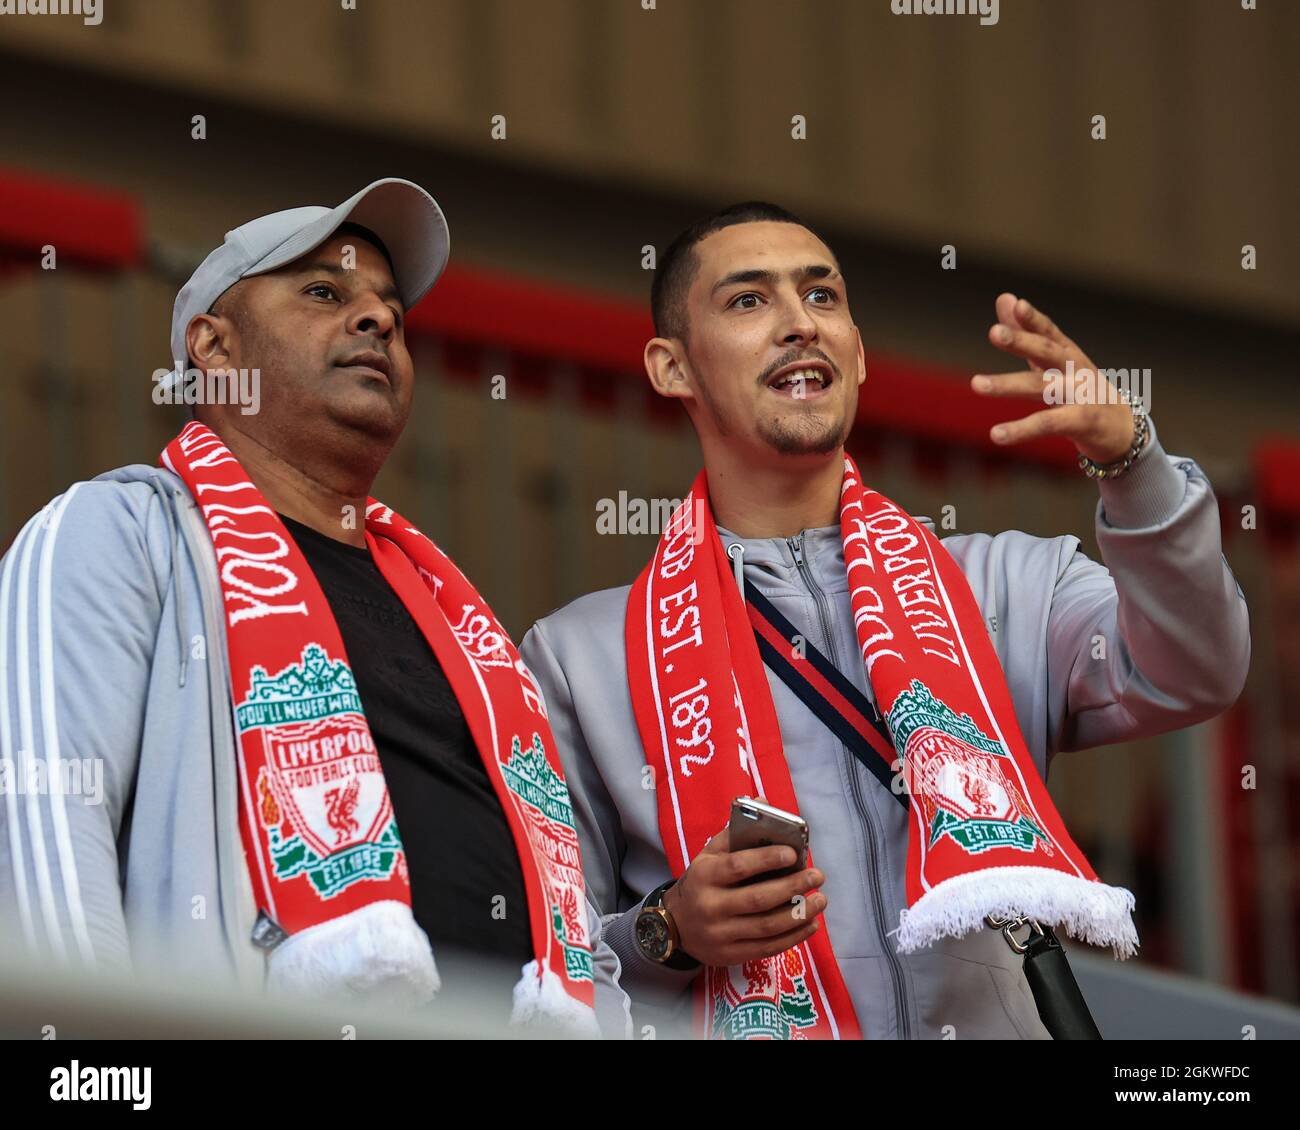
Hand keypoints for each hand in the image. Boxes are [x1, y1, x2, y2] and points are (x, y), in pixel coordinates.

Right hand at [661, 825, 826, 966]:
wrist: (674, 926)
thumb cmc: (701, 882)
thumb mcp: (708, 855)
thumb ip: (736, 832)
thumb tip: (765, 804)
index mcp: (705, 876)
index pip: (739, 867)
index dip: (768, 859)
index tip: (794, 853)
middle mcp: (710, 907)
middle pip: (759, 899)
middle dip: (793, 887)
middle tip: (817, 876)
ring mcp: (721, 935)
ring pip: (767, 926)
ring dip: (799, 913)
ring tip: (820, 900)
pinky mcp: (731, 955)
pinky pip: (768, 948)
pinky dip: (793, 936)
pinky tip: (810, 923)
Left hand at [972, 293, 1136, 464]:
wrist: (1122, 427)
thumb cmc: (1081, 389)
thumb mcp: (1054, 361)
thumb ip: (1026, 333)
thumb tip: (1004, 297)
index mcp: (1068, 354)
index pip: (1049, 332)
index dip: (1034, 319)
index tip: (1017, 305)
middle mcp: (1076, 370)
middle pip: (1048, 353)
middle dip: (1022, 341)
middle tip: (994, 332)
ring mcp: (1082, 395)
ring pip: (1043, 388)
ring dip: (1008, 385)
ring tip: (976, 383)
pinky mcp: (1082, 422)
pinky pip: (1048, 424)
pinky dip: (1021, 429)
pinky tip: (995, 435)